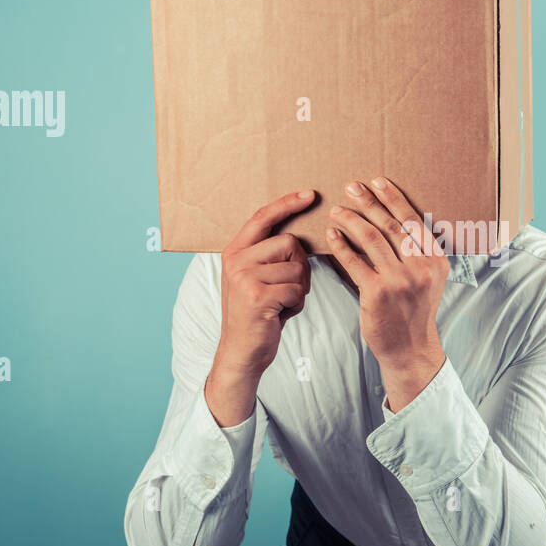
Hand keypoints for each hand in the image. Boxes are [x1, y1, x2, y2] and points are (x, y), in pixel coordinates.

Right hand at [206, 190, 314, 426]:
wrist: (241, 351)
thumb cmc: (256, 313)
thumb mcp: (253, 278)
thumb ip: (267, 256)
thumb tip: (298, 238)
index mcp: (235, 251)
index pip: (263, 217)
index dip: (287, 204)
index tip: (310, 194)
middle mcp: (236, 260)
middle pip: (290, 243)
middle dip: (299, 267)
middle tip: (287, 289)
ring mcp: (244, 277)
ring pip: (297, 268)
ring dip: (298, 289)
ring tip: (280, 303)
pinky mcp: (257, 296)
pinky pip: (296, 290)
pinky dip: (295, 304)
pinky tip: (279, 314)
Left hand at [325, 176, 448, 410]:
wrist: (410, 348)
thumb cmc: (414, 311)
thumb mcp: (428, 279)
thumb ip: (418, 252)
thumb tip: (395, 219)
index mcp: (436, 260)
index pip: (413, 220)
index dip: (393, 199)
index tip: (377, 182)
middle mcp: (421, 268)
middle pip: (391, 225)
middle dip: (369, 203)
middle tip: (351, 187)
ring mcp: (399, 281)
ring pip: (371, 240)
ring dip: (351, 220)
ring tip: (337, 210)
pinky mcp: (376, 294)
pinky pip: (355, 262)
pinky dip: (342, 246)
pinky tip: (332, 235)